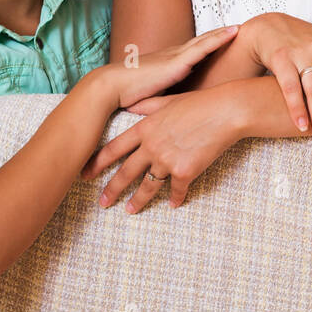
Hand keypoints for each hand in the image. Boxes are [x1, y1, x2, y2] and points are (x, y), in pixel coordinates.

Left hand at [82, 87, 240, 212]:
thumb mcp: (170, 101)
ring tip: (130, 210)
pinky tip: (174, 204)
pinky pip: (177, 190)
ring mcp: (168, 160)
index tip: (85, 174)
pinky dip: (176, 198)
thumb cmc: (200, 103)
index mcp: (146, 128)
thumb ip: (148, 106)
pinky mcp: (185, 171)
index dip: (98, 163)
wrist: (226, 111)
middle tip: (102, 203)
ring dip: (138, 200)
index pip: (114, 149)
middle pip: (126, 172)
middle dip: (112, 189)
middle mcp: (152, 146)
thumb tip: (132, 105)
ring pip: (148, 186)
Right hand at [103, 26, 237, 108]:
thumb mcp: (154, 97)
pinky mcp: (178, 61)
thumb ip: (166, 98)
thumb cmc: (127, 95)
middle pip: (203, 42)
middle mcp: (174, 55)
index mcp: (169, 63)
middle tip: (239, 29)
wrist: (112, 88)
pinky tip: (233, 33)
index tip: (225, 40)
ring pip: (207, 40)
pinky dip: (220, 38)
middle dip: (220, 35)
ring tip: (242, 26)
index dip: (210, 44)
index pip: (194, 51)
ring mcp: (177, 56)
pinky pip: (204, 46)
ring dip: (224, 33)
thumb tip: (177, 111)